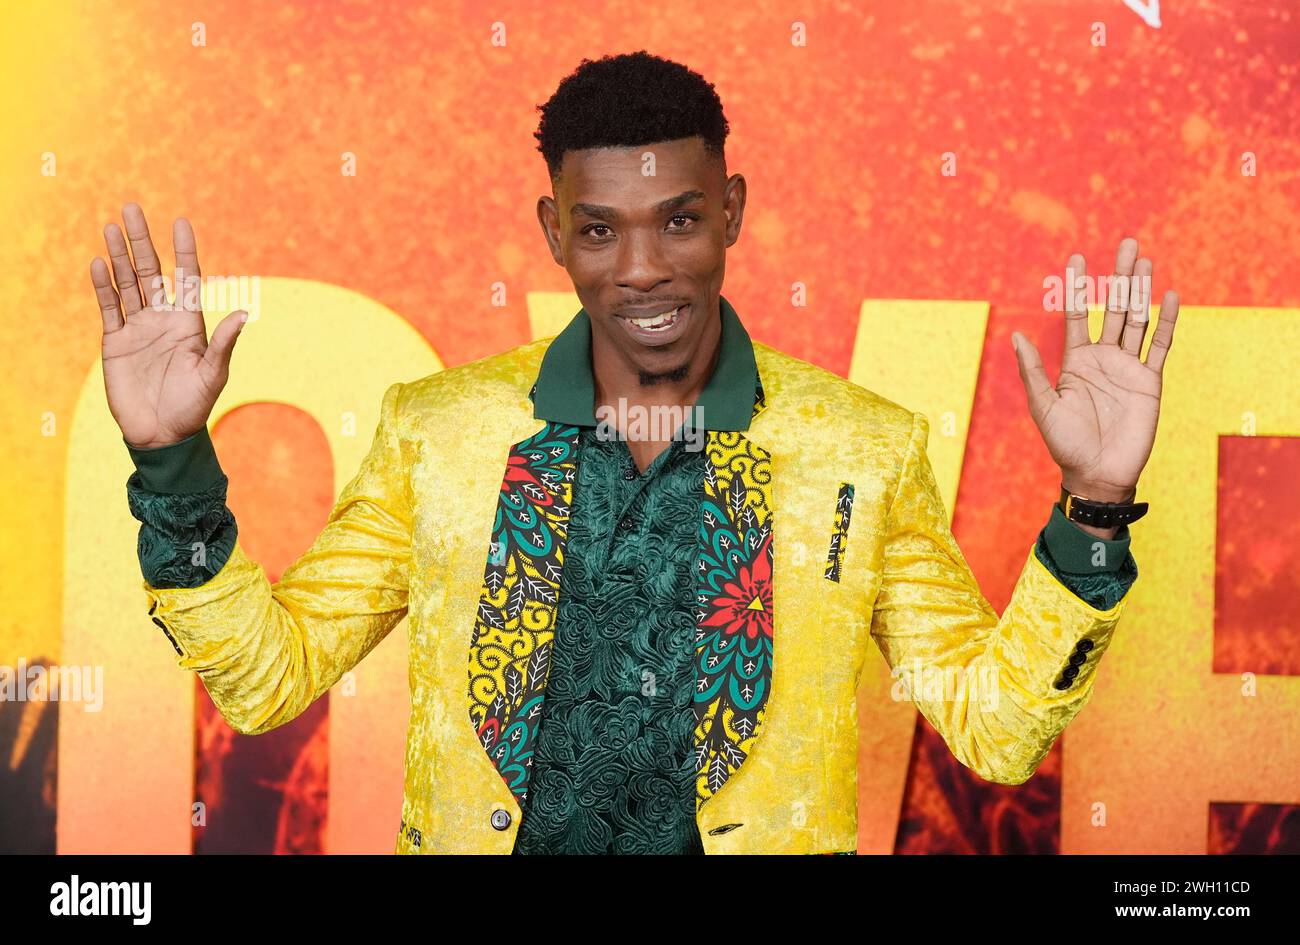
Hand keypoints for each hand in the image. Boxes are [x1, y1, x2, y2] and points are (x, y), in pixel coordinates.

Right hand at [91, 203, 247, 448]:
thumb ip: (224, 344)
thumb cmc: (194, 406)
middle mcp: (163, 319)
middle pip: (150, 271)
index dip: (183, 250)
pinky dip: (104, 286)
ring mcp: (138, 328)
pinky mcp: (115, 342)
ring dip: (119, 255)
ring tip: (111, 225)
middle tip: (132, 207)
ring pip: (127, 283)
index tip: (181, 221)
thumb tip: (244, 315)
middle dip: (142, 240)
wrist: (162, 434)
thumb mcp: (213, 375)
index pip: (186, 277)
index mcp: (189, 323)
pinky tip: (99, 263)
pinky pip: (109, 307)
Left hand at [1012, 237, 1179, 510]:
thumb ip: (1032, 370)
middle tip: (1126, 243)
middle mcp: (1102, 359)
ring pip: (1137, 320)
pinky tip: (1168, 297)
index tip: (1076, 257)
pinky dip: (1166, 322)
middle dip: (1118, 277)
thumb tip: (1015, 335)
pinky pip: (1159, 346)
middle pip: (1113, 308)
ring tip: (1144, 261)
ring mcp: (1127, 368)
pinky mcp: (1149, 381)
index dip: (1078, 287)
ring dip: (1141, 291)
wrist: (1097, 474)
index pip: (1078, 315)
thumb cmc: (1065, 444)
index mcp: (1075, 362)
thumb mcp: (1043, 405)